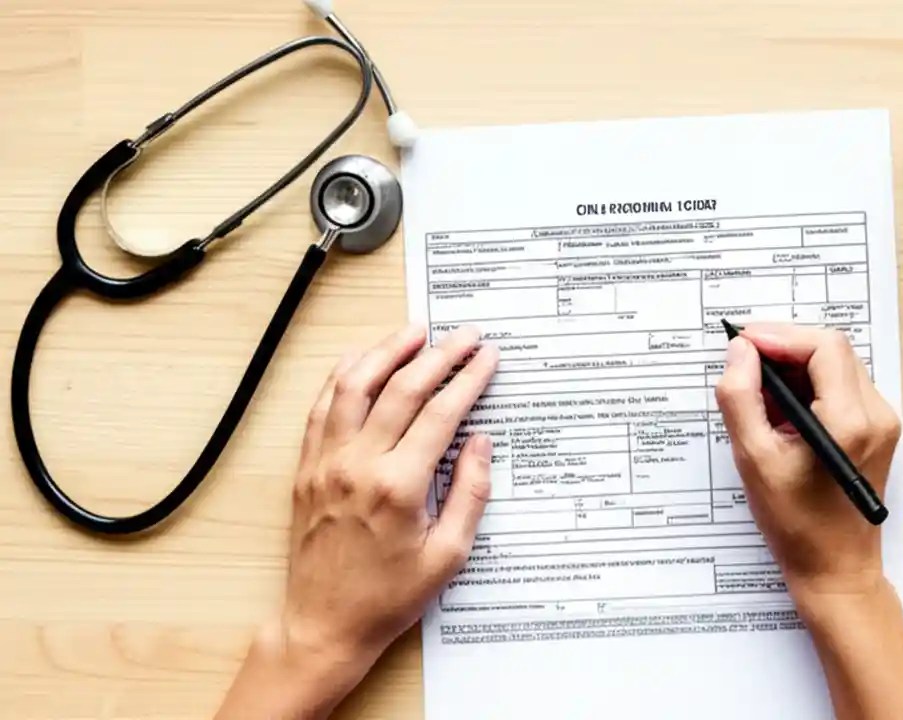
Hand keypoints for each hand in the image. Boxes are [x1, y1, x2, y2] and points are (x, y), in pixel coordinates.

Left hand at [216, 324, 498, 718]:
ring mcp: (327, 463)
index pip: (440, 414)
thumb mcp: (447, 556)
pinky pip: (323, 407)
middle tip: (463, 336)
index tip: (487, 358)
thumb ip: (469, 494)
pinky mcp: (307, 469)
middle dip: (438, 355)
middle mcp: (358, 466)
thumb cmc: (387, 598)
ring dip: (386, 351)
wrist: (323, 624)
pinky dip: (343, 375)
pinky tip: (362, 359)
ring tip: (413, 332)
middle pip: (401, 389)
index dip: (468, 379)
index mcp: (398, 487)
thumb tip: (479, 443)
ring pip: (355, 385)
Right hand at [714, 323, 901, 611]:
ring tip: (756, 390)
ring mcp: (881, 422)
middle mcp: (876, 415)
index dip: (779, 336)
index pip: (822, 347)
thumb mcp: (754, 458)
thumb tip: (739, 353)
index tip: (742, 342)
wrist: (835, 569)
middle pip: (831, 350)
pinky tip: (777, 408)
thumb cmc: (796, 525)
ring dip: (794, 367)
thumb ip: (741, 397)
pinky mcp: (875, 430)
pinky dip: (807, 386)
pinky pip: (840, 388)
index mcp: (851, 422)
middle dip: (784, 348)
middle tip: (742, 361)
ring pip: (835, 366)